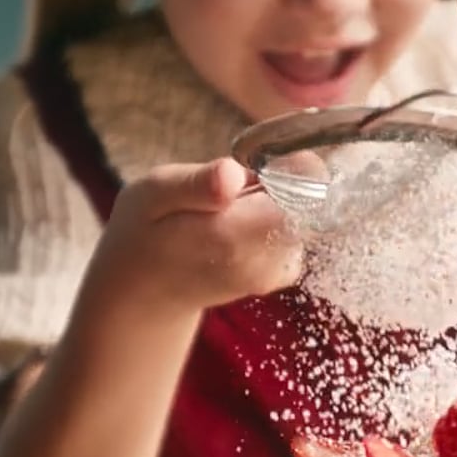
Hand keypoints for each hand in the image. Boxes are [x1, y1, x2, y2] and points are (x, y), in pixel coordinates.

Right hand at [90, 159, 301, 312]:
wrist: (143, 292)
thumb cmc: (143, 233)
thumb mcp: (152, 194)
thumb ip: (195, 183)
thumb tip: (232, 173)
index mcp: (232, 235)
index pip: (305, 196)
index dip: (297, 169)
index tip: (264, 163)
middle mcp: (261, 261)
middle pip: (312, 205)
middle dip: (287, 181)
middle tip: (241, 184)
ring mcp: (272, 274)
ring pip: (306, 218)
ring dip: (281, 201)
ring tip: (234, 207)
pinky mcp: (277, 276)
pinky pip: (297, 234)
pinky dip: (279, 219)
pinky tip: (242, 222)